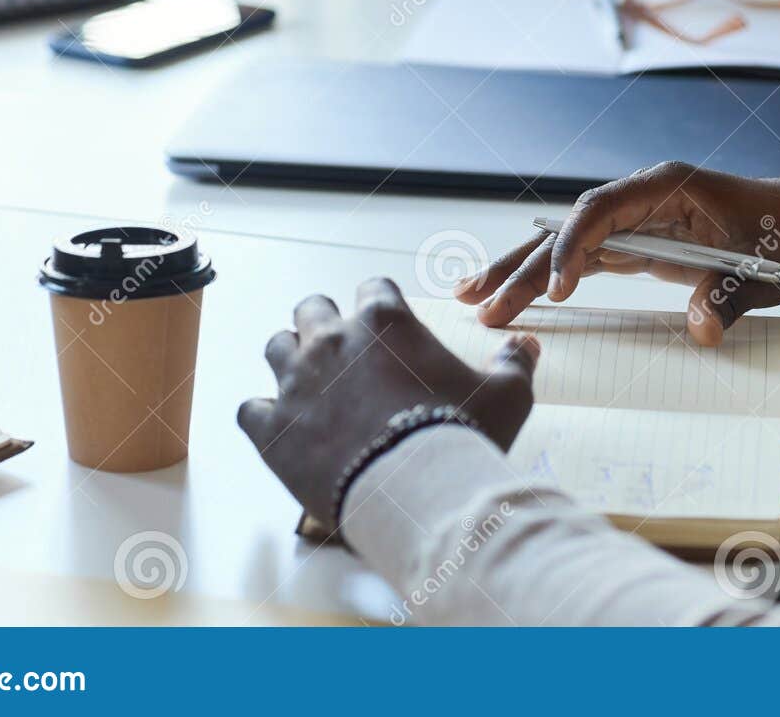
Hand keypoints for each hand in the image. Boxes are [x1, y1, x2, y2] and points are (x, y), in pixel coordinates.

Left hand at [237, 279, 539, 525]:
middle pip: (312, 309)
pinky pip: (251, 409)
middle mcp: (332, 341)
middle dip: (325, 325)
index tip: (389, 326)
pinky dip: (266, 417)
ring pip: (276, 348)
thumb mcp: (506, 396)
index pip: (373, 288)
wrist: (417, 492)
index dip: (381, 305)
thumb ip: (514, 364)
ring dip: (291, 361)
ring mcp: (296, 383)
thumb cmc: (462, 435)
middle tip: (345, 355)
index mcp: (384, 321)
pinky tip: (284, 431)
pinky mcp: (273, 429)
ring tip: (312, 387)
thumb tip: (527, 345)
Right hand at [455, 162, 779, 345]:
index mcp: (666, 187)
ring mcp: (634, 220)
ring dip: (521, 272)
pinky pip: (583, 260)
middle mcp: (640, 198)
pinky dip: (550, 279)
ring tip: (472, 297)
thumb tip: (700, 331)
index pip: (599, 210)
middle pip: (566, 228)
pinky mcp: (636, 243)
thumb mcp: (762, 271)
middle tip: (477, 300)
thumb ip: (727, 297)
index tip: (555, 290)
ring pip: (565, 244)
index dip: (570, 247)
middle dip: (520, 264)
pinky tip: (517, 298)